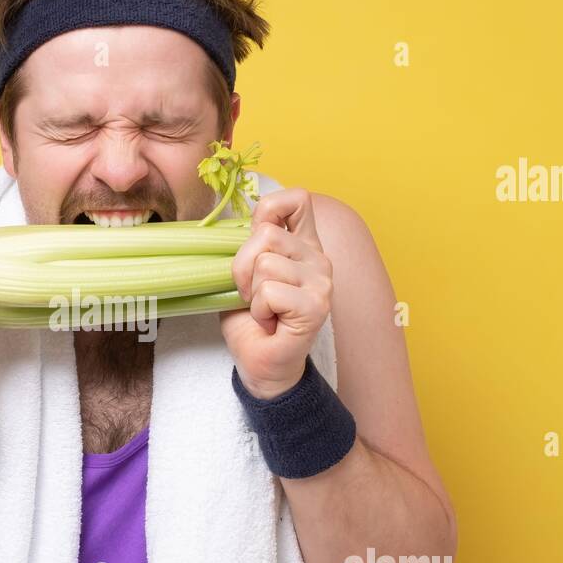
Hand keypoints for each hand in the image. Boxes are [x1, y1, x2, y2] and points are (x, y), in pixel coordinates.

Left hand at [220, 188, 331, 398]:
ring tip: (263, 310)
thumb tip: (241, 222)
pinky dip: (258, 310)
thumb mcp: (245, 271)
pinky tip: (270, 323)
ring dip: (251, 293)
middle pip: (265, 234)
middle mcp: (319, 258)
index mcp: (304, 244)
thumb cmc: (252, 319)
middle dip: (243, 266)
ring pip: (265, 263)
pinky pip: (269, 291)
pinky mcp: (316, 307)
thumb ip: (252, 242)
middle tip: (252, 294)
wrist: (261, 364)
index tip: (254, 240)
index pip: (297, 199)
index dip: (268, 209)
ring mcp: (322, 282)